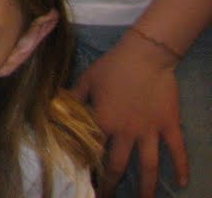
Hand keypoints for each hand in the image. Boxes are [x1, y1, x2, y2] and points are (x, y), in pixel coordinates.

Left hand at [73, 31, 187, 196]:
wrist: (145, 56)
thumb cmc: (113, 66)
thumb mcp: (87, 80)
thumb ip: (74, 98)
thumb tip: (56, 107)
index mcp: (103, 121)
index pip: (92, 150)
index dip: (86, 165)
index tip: (83, 178)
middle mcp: (126, 132)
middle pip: (118, 165)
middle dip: (112, 184)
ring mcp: (150, 131)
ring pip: (148, 166)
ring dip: (147, 187)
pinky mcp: (170, 126)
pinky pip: (178, 151)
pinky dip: (182, 167)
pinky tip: (182, 183)